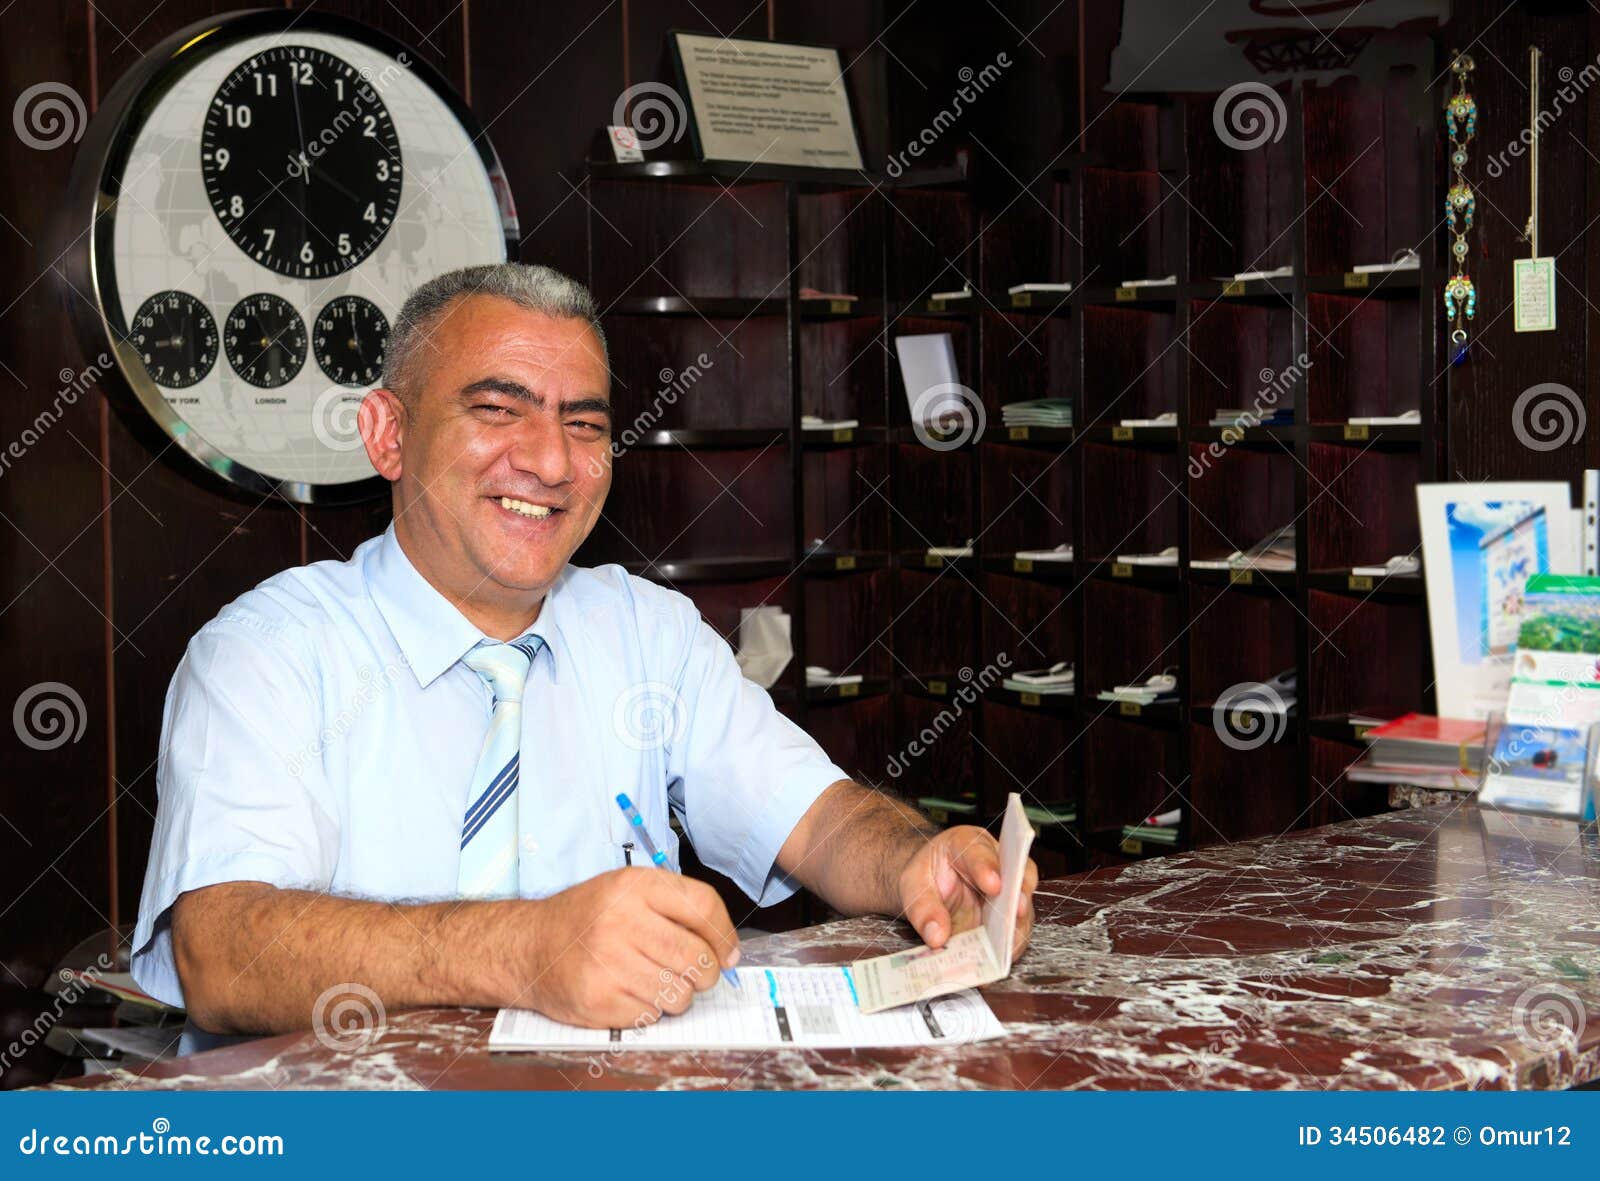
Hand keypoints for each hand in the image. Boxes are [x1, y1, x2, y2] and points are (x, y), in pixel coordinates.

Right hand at [516, 868, 739, 1027]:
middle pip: (697, 958)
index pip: (704, 907)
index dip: (725, 936)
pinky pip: (651, 1016)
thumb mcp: (629, 891)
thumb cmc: (588, 918)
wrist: (530, 945)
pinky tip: (629, 991)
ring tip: (656, 980)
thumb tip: (729, 952)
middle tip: (694, 972)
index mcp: (635, 886)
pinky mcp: (598, 999)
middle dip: (705, 973)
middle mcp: (621, 921)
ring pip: (680, 994)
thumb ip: (678, 909)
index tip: (729, 953)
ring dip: (677, 995)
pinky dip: (648, 1010)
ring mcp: (608, 963)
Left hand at [896, 826, 1037, 960]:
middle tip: (1015, 913)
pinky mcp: (1008, 915)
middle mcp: (996, 863)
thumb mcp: (911, 885)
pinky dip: (1010, 947)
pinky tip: (999, 960)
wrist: (929, 884)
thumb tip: (937, 937)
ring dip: (1017, 928)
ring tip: (1006, 949)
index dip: (988, 867)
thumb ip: (923, 908)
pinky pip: (1016, 930)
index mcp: (967, 843)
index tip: (993, 884)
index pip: (980, 851)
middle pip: (1018, 874)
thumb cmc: (924, 876)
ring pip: (1022, 906)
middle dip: (1018, 896)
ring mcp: (1006, 890)